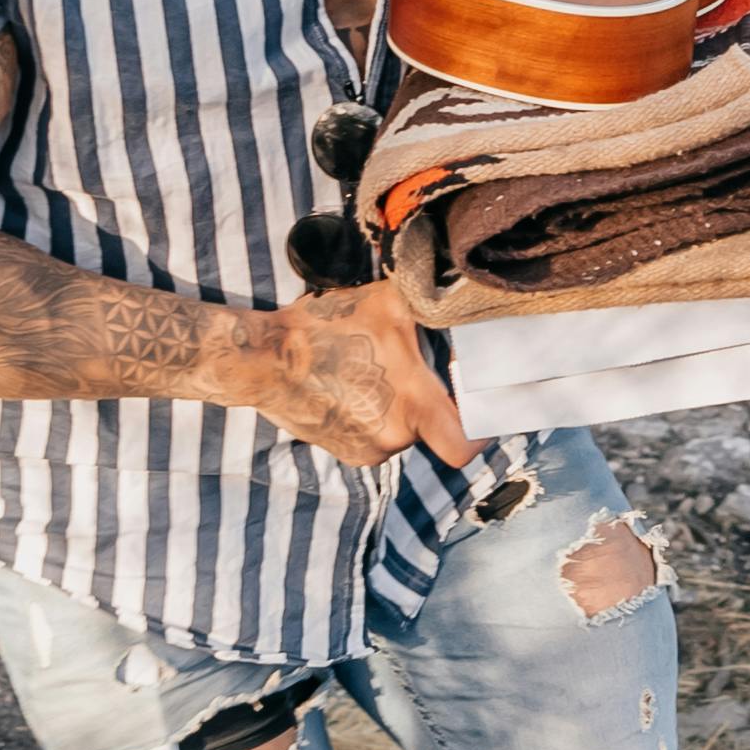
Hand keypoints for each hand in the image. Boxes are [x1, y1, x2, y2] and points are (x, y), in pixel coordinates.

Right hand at [241, 283, 472, 472]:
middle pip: (430, 428)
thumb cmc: (326, 328)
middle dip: (425, 402)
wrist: (265, 359)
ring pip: (400, 431)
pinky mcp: (342, 452)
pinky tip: (352, 387)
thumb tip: (462, 297)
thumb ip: (431, 310)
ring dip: (396, 409)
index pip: (464, 444)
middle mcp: (392, 437)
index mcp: (412, 405)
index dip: (481, 433)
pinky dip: (371, 416)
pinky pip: (374, 436)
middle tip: (408, 370)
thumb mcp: (387, 304)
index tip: (483, 413)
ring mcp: (364, 451)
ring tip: (370, 375)